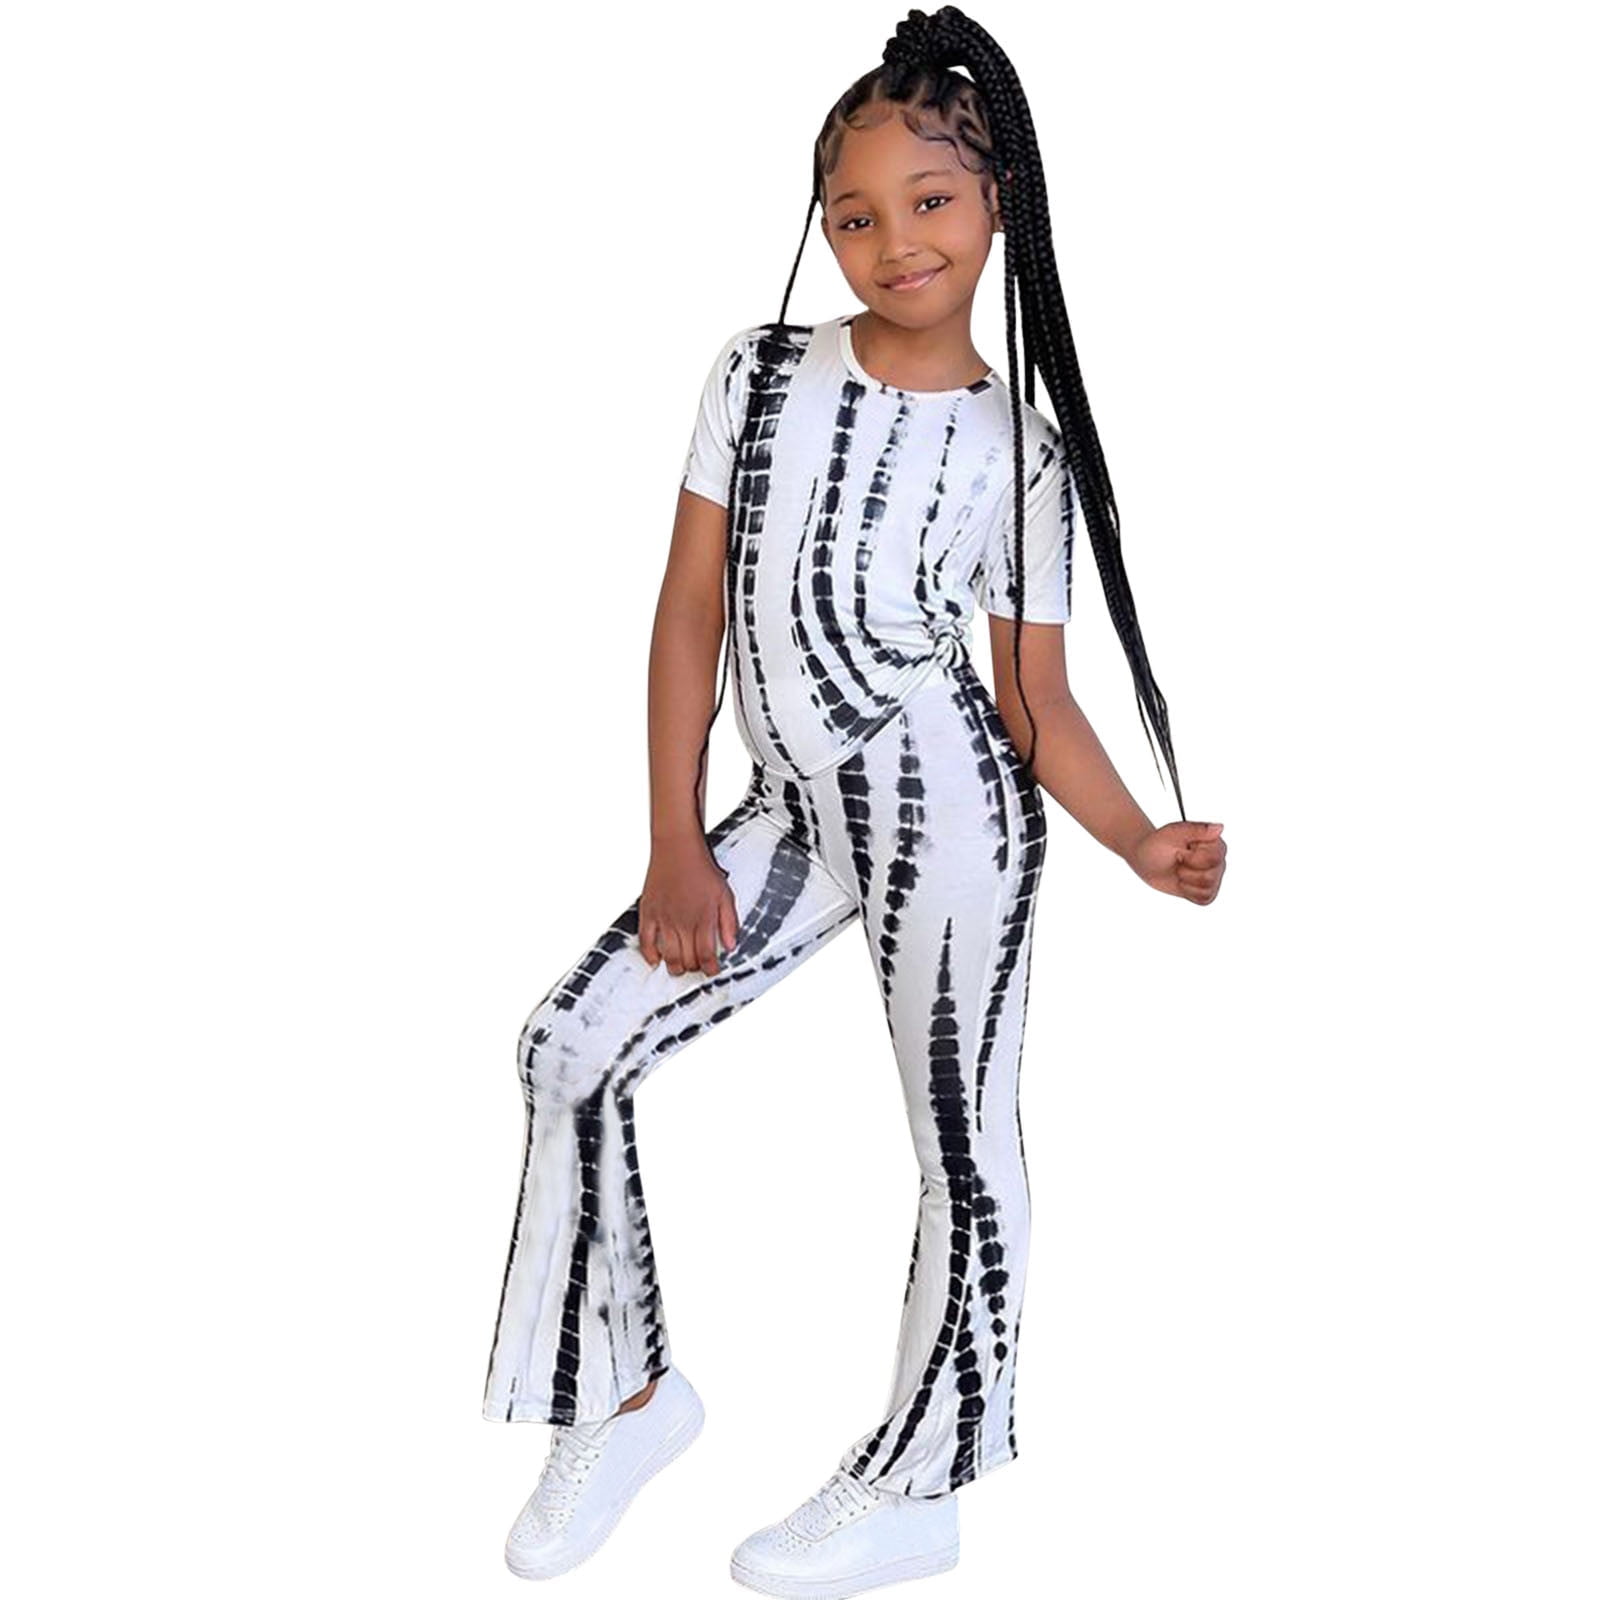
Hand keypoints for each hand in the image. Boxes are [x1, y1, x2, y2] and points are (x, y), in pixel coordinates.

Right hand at [639, 840, 741, 975]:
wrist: (677, 849)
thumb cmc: (701, 869)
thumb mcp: (725, 894)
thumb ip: (729, 922)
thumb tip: (730, 945)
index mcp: (703, 918)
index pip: (707, 955)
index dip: (710, 969)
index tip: (712, 971)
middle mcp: (683, 922)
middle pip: (687, 959)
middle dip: (694, 968)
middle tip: (697, 966)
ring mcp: (664, 918)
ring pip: (668, 955)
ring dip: (675, 967)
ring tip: (680, 968)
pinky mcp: (648, 912)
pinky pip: (645, 940)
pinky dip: (649, 954)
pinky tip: (656, 960)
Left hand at [1127, 821, 1226, 904]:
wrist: (1146, 860)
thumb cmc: (1158, 845)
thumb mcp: (1173, 833)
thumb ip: (1196, 829)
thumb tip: (1219, 828)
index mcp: (1214, 841)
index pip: (1214, 858)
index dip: (1192, 858)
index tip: (1179, 851)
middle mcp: (1218, 858)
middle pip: (1210, 875)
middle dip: (1186, 871)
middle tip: (1178, 860)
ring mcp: (1214, 875)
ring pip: (1207, 888)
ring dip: (1186, 880)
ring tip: (1179, 870)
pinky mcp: (1207, 890)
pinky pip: (1204, 899)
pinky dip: (1188, 892)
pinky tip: (1182, 881)